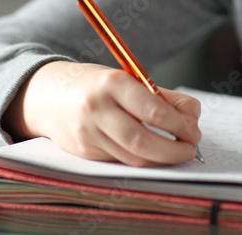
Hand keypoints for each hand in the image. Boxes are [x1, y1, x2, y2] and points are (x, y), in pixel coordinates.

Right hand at [3, 61, 201, 166]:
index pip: (153, 111)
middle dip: (173, 150)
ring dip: (160, 159)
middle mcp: (97, 108)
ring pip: (133, 157)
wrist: (48, 95)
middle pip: (143, 141)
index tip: (193, 130)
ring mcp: (88, 133)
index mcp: (111, 83)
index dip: (180, 125)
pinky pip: (120, 161)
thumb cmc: (96, 86)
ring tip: (175, 152)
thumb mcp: (127, 79)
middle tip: (189, 149)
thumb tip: (192, 116)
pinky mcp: (84, 152)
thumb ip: (162, 96)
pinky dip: (141, 160)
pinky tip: (151, 153)